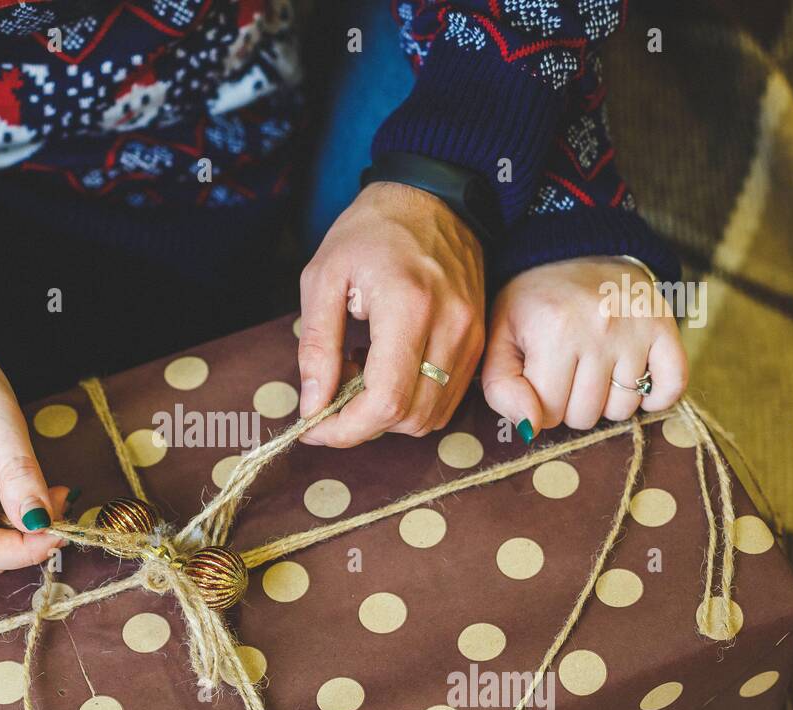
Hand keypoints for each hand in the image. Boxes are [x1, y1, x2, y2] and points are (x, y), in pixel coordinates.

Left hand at [298, 181, 484, 445]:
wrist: (435, 196)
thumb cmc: (371, 230)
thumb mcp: (323, 277)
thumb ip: (316, 346)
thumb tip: (313, 404)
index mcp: (409, 307)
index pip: (386, 401)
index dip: (345, 429)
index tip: (313, 427)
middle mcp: (451, 327)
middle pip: (410, 417)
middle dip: (362, 424)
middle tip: (331, 394)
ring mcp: (472, 337)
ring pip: (431, 415)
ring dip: (388, 415)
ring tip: (359, 375)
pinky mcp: (479, 341)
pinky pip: (447, 397)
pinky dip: (412, 401)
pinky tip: (387, 368)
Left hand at [482, 256, 688, 439]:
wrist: (575, 251)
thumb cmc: (530, 303)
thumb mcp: (498, 338)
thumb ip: (501, 387)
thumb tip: (532, 427)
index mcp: (554, 332)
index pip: (549, 413)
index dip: (539, 406)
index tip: (538, 379)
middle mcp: (600, 329)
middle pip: (586, 416)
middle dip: (569, 405)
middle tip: (564, 373)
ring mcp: (636, 329)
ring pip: (622, 409)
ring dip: (605, 402)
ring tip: (592, 370)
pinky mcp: (664, 326)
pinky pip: (672, 385)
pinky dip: (655, 398)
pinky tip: (633, 385)